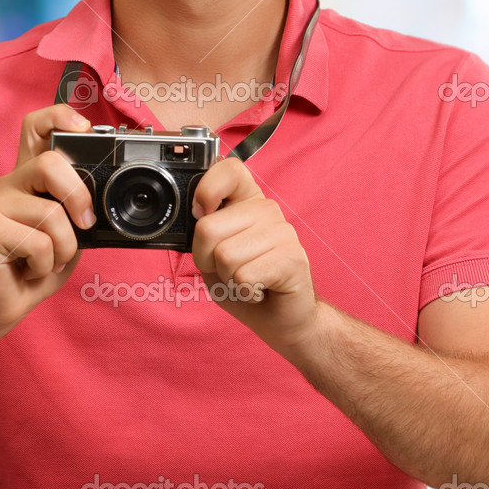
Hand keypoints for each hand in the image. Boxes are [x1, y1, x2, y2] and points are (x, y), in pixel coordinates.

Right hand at [0, 104, 95, 336]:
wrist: (0, 305)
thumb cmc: (34, 266)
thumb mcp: (67, 233)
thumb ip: (78, 210)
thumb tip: (101, 203)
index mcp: (30, 177)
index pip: (36, 127)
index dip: (59, 116)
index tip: (84, 127)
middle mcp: (10, 182)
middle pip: (50, 163)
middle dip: (79, 196)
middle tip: (84, 223)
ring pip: (51, 212)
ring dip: (63, 247)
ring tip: (49, 260)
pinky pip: (37, 242)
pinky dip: (45, 263)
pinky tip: (31, 269)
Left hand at [190, 157, 318, 352]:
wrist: (282, 320)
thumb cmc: (243, 283)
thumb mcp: (212, 254)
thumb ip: (203, 231)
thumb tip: (195, 214)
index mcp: (246, 200)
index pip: (229, 168)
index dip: (207, 188)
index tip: (201, 212)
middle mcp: (266, 210)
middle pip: (208, 228)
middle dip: (205, 260)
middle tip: (226, 269)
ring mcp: (283, 232)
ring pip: (224, 256)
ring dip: (227, 279)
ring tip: (245, 280)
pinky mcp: (293, 258)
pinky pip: (244, 276)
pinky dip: (244, 292)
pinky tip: (259, 290)